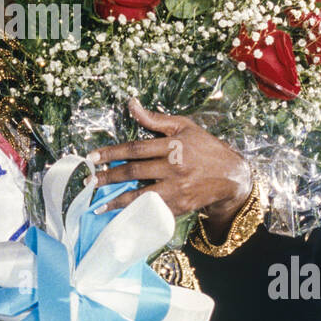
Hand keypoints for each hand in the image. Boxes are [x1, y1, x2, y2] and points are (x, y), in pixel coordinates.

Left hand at [88, 97, 250, 237]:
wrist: (231, 176)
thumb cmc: (205, 148)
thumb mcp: (184, 127)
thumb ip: (155, 119)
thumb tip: (131, 103)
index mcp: (174, 145)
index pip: (136, 148)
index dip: (112, 152)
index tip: (93, 157)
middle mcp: (175, 167)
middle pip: (134, 171)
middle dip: (108, 176)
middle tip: (89, 180)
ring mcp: (178, 188)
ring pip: (141, 195)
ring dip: (117, 200)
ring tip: (98, 203)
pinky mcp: (181, 206)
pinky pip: (153, 210)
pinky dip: (136, 213)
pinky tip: (121, 216)